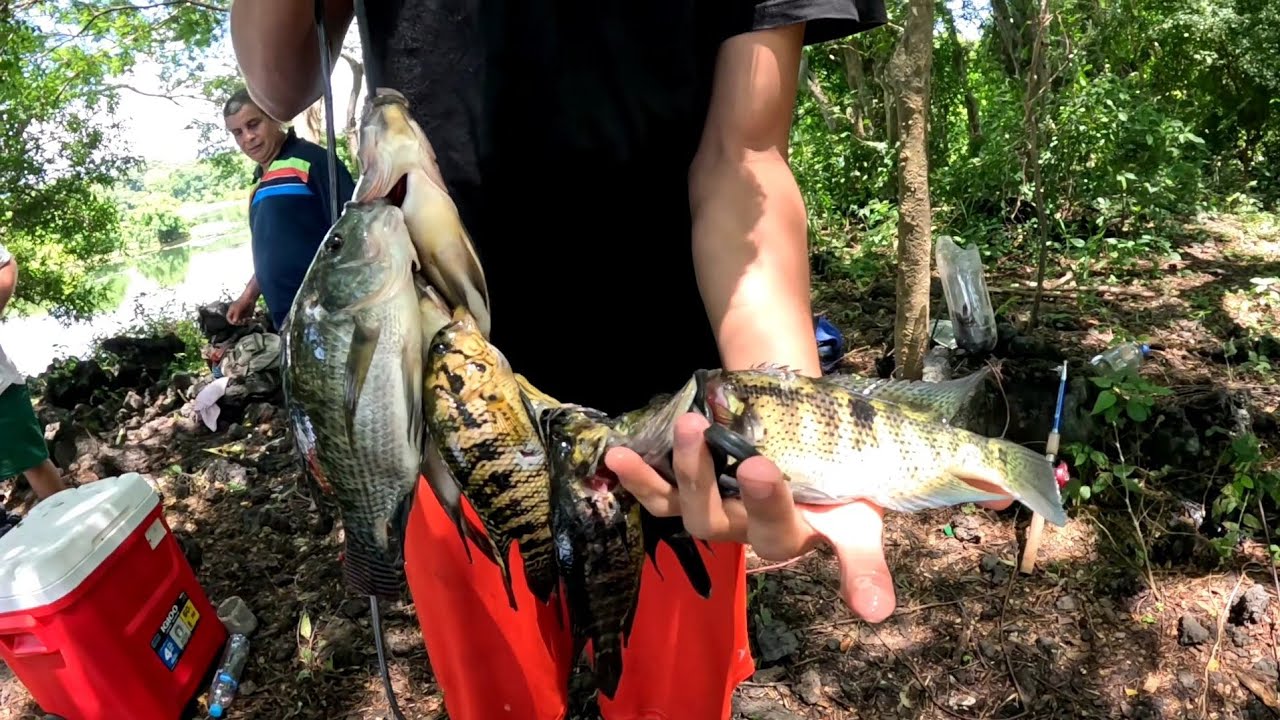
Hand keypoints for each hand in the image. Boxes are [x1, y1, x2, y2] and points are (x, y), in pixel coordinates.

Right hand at [226, 297, 253, 324]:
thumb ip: (236, 315)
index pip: (228, 317)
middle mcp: (236, 313)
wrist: (250, 298)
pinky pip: (246, 320)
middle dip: (238, 322)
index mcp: (232, 310)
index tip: (234, 323)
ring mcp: (241, 314)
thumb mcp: (238, 308)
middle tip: (242, 321)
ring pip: (241, 322)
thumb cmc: (243, 302)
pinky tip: (249, 318)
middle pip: (235, 321)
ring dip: (244, 322)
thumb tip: (234, 321)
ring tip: (247, 319)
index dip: (230, 321)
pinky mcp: (246, 315)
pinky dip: (247, 321)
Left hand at [605, 412, 1011, 622]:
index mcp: (822, 530)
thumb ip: (922, 496)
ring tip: (695, 426)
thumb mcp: (876, 471)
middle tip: (762, 461)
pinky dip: (636, 479)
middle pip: (758, 533)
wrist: (782, 424)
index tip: (871, 600)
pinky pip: (654, 495)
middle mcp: (765, 533)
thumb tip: (990, 508)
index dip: (859, 576)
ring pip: (699, 512)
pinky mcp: (683, 489)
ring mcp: (718, 514)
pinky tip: (615, 457)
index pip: (846, 555)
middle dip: (759, 501)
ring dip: (693, 474)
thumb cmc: (830, 455)